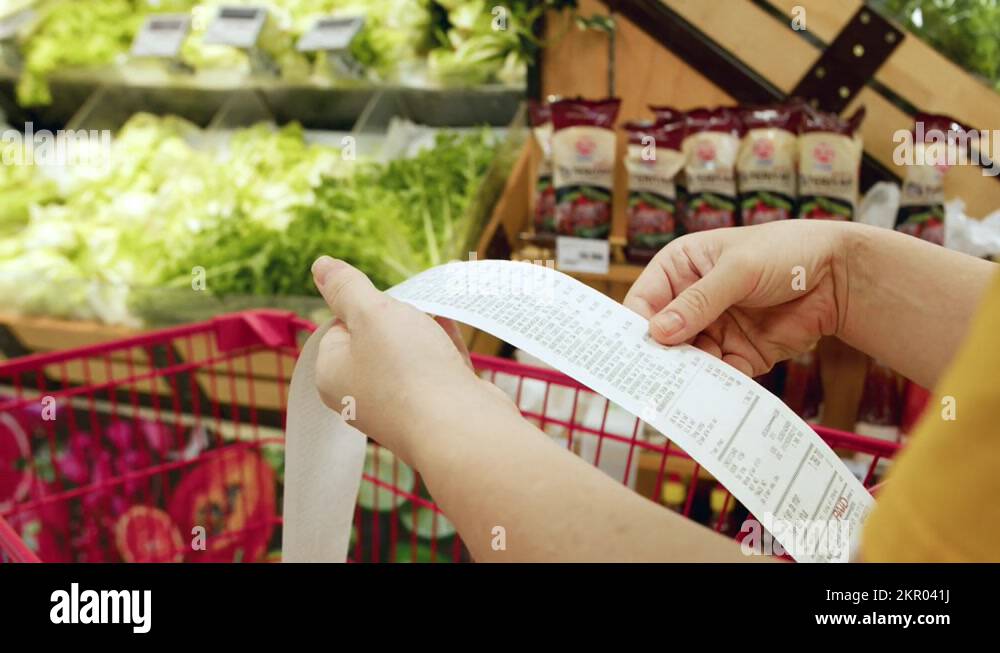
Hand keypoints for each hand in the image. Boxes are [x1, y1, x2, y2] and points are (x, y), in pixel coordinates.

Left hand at [310, 256, 505, 463]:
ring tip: (438, 308)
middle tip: (411, 310)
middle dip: (397, 318)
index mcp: (334, 375)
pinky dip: (445, 344)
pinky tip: (455, 321)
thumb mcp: (371, 314)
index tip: (383, 305)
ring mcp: (402, 404)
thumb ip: (346, 288)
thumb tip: (320, 265)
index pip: (339, 328)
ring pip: (410, 354)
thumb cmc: (407, 371)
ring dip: (424, 329)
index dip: (362, 308)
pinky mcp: (437, 406)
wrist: (461, 428)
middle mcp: (362, 394)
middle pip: (375, 340)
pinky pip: (437, 367)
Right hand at [623, 220, 850, 376]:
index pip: (644, 301)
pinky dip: (717, 387)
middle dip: (662, 358)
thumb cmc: (785, 251)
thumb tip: (658, 332)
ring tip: (687, 391)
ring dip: (689, 375)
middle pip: (662, 337)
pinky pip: (719, 375)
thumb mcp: (738, 269)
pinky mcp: (738, 354)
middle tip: (657, 380)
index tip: (636, 353)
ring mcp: (713, 329)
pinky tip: (715, 395)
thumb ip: (699, 301)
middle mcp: (690, 301)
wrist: (840, 276)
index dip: (637, 327)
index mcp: (679, 269)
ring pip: (688, 360)